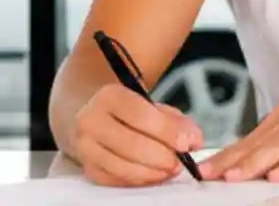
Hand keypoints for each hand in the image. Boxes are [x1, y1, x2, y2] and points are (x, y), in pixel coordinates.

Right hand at [71, 84, 204, 186]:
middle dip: (162, 157)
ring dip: (153, 173)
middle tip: (180, 162)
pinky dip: (140, 181)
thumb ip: (175, 120)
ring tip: (169, 170)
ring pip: (124, 167)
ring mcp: (86, 147)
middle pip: (131, 145)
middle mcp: (91, 120)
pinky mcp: (89, 169)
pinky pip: (118, 181)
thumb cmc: (129, 113)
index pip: (140, 115)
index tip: (187, 143)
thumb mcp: (152, 106)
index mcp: (109, 96)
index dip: (167, 131)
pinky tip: (153, 175)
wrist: (97, 118)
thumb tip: (193, 140)